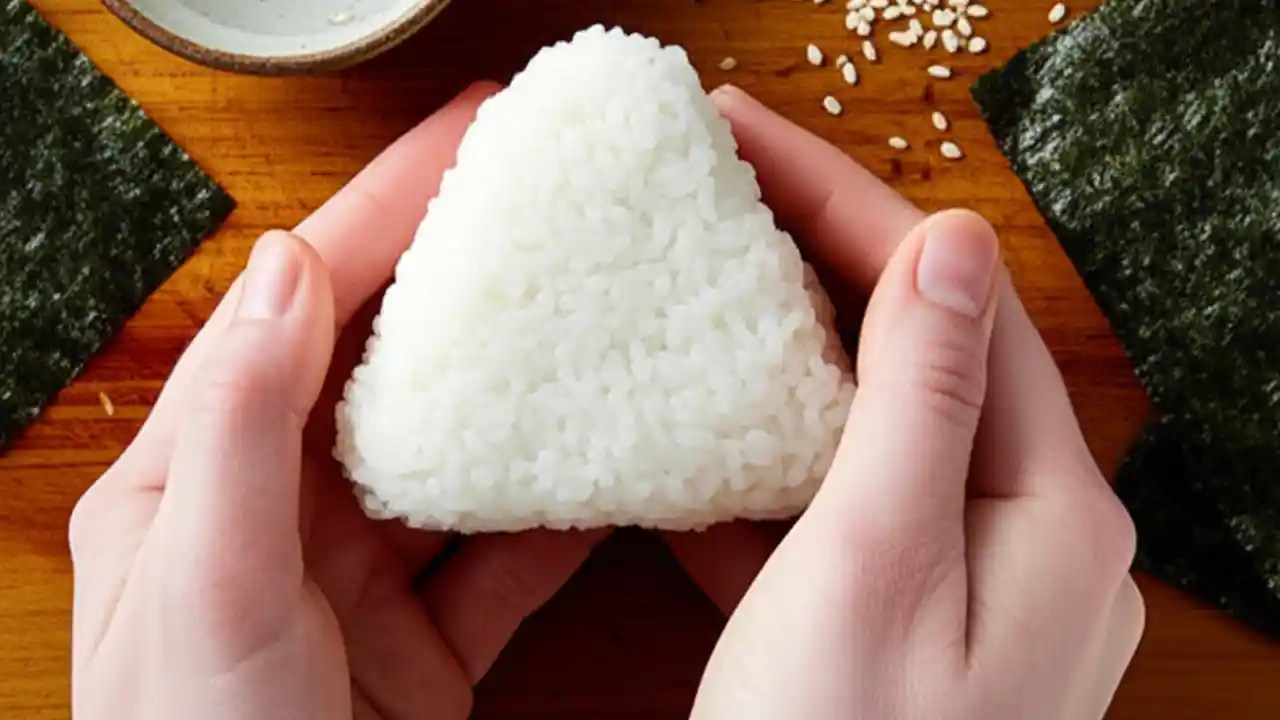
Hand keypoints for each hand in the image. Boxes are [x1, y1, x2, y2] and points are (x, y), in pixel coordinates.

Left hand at [69, 83, 600, 719]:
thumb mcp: (198, 592)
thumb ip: (238, 432)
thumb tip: (293, 269)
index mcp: (203, 475)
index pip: (305, 304)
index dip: (391, 206)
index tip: (477, 134)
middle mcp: (280, 512)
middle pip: (393, 361)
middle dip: (473, 279)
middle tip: (559, 210)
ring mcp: (357, 579)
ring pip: (460, 452)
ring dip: (528, 389)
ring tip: (604, 317)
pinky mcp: (422, 645)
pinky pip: (504, 555)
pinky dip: (561, 513)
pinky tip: (620, 470)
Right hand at [674, 87, 1144, 718]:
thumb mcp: (878, 567)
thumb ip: (922, 403)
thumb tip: (954, 242)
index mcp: (1047, 506)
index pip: (945, 299)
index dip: (841, 200)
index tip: (740, 136)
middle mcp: (1030, 533)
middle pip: (919, 351)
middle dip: (815, 260)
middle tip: (714, 193)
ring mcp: (970, 580)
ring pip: (874, 426)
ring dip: (789, 355)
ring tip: (699, 286)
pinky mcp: (908, 620)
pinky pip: (843, 508)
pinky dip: (777, 465)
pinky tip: (704, 442)